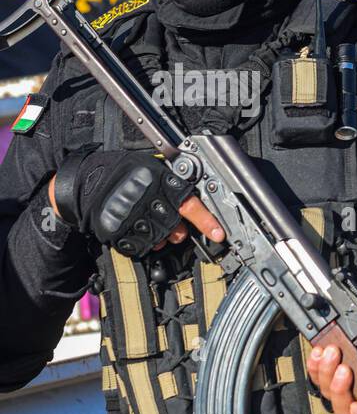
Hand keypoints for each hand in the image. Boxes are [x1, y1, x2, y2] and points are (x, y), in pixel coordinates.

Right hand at [49, 156, 224, 253]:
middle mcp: (145, 199)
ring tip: (152, 226)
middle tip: (177, 229)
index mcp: (156, 181)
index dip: (205, 220)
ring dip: (161, 237)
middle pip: (175, 225)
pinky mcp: (117, 230)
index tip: (218, 234)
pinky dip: (144, 242)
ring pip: (160, 237)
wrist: (82, 183)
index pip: (188, 203)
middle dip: (179, 231)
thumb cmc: (119, 172)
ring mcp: (130, 216)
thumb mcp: (148, 168)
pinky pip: (140, 245)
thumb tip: (196, 202)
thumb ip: (171, 183)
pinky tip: (138, 231)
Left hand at [305, 304, 356, 413]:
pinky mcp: (331, 375)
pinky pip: (317, 377)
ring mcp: (345, 389)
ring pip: (328, 393)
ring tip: (331, 354)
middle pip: (343, 409)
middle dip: (339, 390)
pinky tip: (319, 352)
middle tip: (344, 369)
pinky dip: (316, 366)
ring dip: (326, 375)